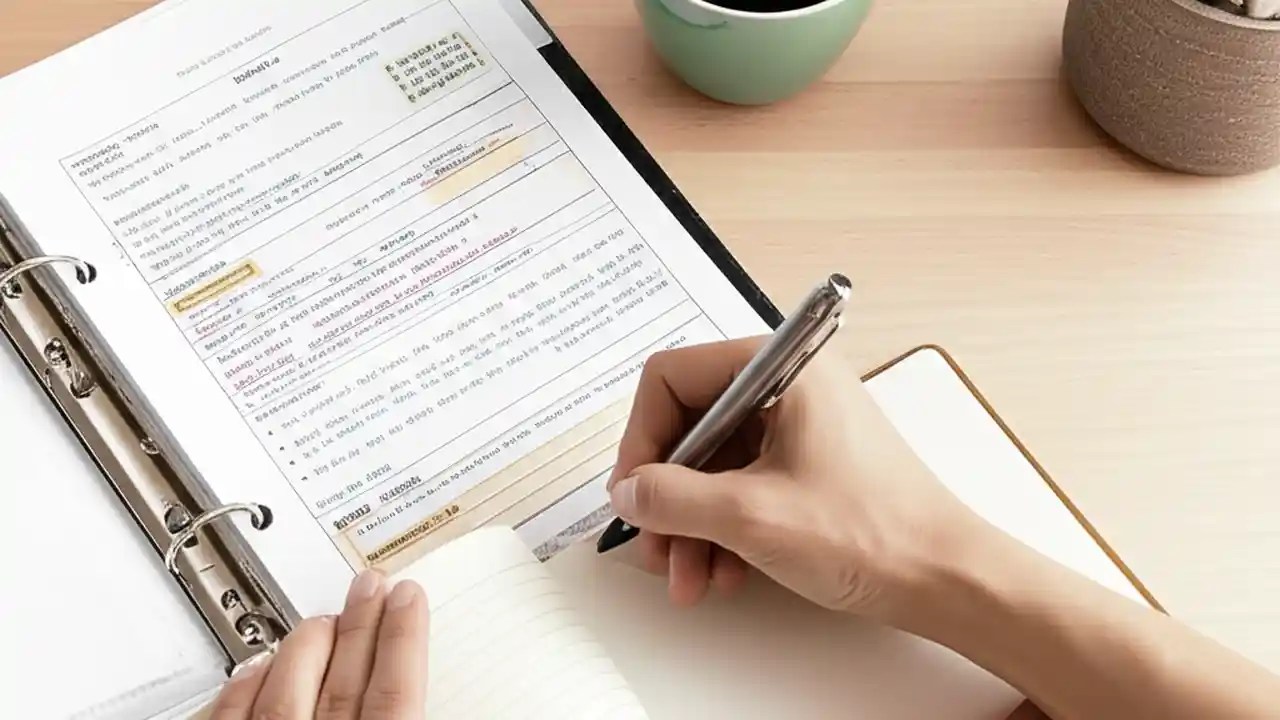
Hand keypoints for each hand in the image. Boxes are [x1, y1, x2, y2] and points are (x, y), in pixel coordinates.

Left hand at [209, 572, 428, 719]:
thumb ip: (404, 712)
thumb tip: (417, 684)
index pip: (395, 695)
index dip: (403, 640)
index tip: (407, 598)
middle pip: (343, 685)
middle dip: (360, 625)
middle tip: (371, 584)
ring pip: (285, 692)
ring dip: (307, 645)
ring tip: (325, 617)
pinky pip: (230, 717)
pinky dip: (246, 686)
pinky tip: (258, 663)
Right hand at [607, 337, 984, 623]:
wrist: (947, 580)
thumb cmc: (871, 534)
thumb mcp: (749, 515)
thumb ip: (672, 498)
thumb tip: (627, 492)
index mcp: (780, 368)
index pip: (673, 377)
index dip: (641, 438)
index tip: (632, 494)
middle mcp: (789, 385)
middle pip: (692, 427)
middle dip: (667, 497)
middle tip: (657, 551)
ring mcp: (801, 425)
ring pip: (714, 464)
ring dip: (691, 524)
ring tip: (690, 580)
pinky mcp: (810, 464)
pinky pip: (743, 485)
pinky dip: (723, 529)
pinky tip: (724, 574)